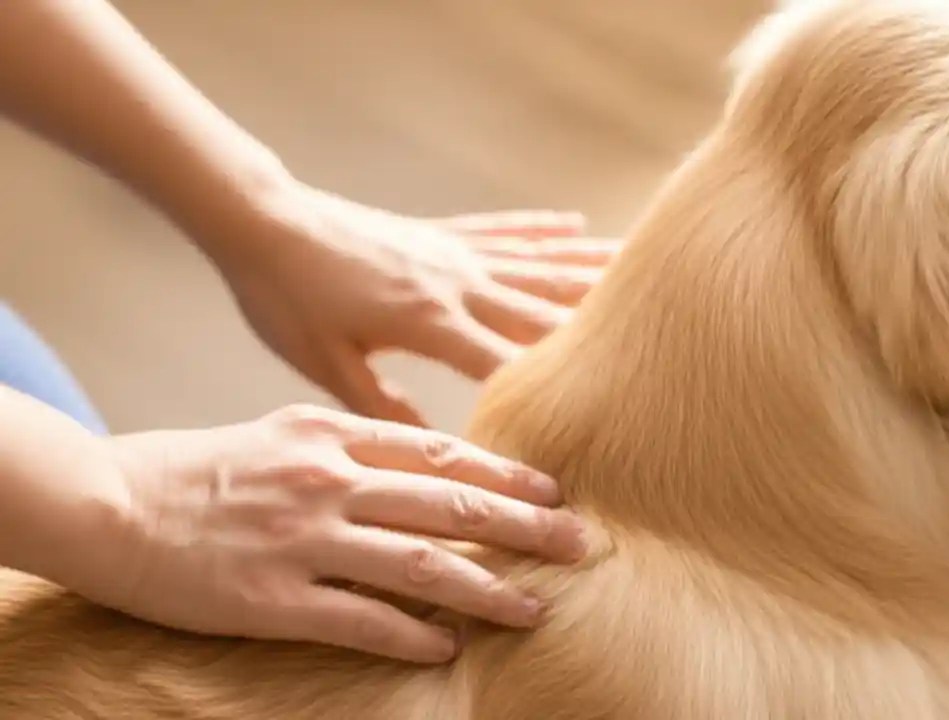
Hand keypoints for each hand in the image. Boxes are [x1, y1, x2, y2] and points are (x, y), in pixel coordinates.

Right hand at [96, 404, 584, 663]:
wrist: (111, 503)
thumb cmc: (203, 469)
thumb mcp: (285, 434)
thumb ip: (353, 446)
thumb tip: (425, 466)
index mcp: (332, 435)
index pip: (442, 455)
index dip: (506, 475)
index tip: (554, 491)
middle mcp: (328, 480)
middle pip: (450, 505)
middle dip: (525, 525)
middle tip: (579, 543)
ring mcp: (303, 539)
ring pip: (420, 563)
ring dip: (487, 589)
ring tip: (534, 608)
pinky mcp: (272, 597)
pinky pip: (360, 620)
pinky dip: (412, 636)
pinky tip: (449, 649)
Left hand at [205, 183, 620, 424]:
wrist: (260, 220)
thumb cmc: (284, 297)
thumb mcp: (326, 366)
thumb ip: (385, 408)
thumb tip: (440, 450)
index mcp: (430, 322)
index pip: (511, 361)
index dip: (558, 388)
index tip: (604, 409)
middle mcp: (457, 282)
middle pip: (544, 309)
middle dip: (601, 330)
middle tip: (659, 341)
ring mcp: (453, 252)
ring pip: (538, 264)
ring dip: (592, 270)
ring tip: (646, 268)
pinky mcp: (441, 233)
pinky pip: (506, 231)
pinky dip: (545, 231)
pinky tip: (578, 226)